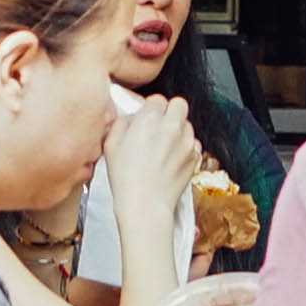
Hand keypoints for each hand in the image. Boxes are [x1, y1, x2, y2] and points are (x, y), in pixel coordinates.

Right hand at [101, 93, 201, 264]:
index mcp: (149, 120)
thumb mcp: (110, 145)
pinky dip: (186, 147)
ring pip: (188, 124)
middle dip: (170, 112)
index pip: (157, 99)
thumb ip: (121, 123)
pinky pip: (194, 144)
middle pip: (179, 104)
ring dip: (179, 130)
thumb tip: (130, 118)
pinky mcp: (195, 157)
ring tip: (165, 146)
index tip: (147, 118)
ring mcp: (186, 142)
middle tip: (160, 126)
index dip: (151, 108)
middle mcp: (171, 127)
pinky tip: (172, 159)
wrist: (145, 205)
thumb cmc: (126, 179)